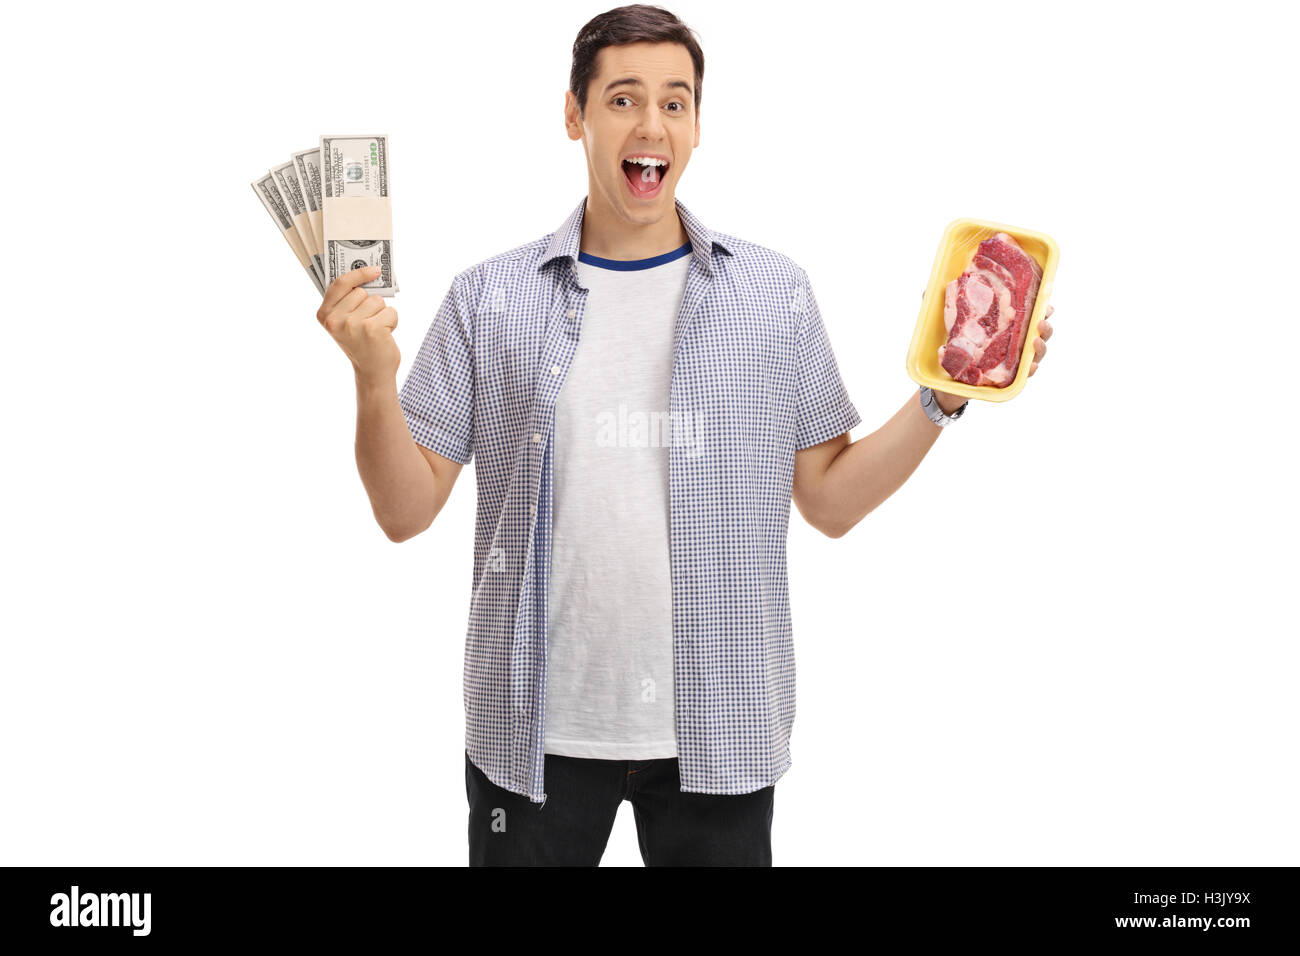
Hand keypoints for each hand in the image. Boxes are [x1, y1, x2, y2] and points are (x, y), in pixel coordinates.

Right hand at [317, 264, 399, 382]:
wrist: (372, 373)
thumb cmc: (362, 344)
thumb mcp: (345, 323)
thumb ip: (348, 301)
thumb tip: (367, 275)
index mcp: (324, 315)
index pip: (340, 284)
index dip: (358, 274)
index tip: (375, 270)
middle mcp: (335, 320)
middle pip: (362, 292)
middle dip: (371, 304)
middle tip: (368, 324)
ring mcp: (352, 324)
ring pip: (378, 301)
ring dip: (382, 314)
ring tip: (376, 330)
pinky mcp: (371, 329)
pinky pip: (390, 311)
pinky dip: (392, 322)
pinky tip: (385, 335)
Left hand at [920, 289, 1054, 386]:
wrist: (944, 383)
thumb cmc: (953, 350)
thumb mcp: (946, 328)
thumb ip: (940, 308)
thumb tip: (926, 290)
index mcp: (1005, 325)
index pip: (1028, 312)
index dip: (1040, 306)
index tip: (1045, 301)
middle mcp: (1013, 342)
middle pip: (1038, 332)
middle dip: (1045, 325)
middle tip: (1041, 321)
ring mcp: (1012, 360)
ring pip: (1036, 353)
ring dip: (1041, 347)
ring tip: (1036, 341)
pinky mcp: (1006, 378)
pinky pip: (1022, 376)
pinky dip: (1029, 371)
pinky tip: (1030, 367)